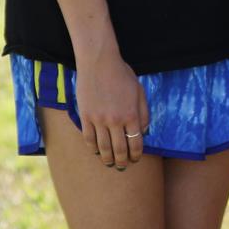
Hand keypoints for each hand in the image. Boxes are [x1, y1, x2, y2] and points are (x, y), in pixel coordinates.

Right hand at [72, 50, 148, 170]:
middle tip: (123, 166)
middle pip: (119, 149)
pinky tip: (96, 151)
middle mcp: (115, 120)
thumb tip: (143, 132)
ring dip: (107, 159)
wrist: (99, 62)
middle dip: (122, 161)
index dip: (136, 155)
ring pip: (103, 148)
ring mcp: (99, 120)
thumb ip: (144, 113)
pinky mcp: (85, 116)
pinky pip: (88, 138)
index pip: (136, 143)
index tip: (135, 159)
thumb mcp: (140, 92)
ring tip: (110, 163)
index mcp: (132, 115)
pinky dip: (93, 148)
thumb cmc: (122, 75)